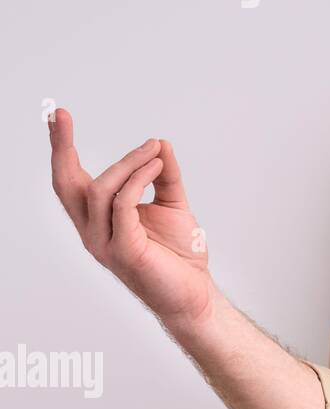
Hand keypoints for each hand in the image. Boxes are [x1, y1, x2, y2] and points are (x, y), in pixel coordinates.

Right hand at [48, 107, 214, 325]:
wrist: (194, 293)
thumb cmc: (179, 255)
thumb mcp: (171, 204)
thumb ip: (164, 175)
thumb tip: (160, 143)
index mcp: (98, 219)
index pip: (70, 180)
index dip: (60, 148)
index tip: (57, 115)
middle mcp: (93, 230)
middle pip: (65, 184)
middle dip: (60, 147)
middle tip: (62, 115)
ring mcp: (105, 242)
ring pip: (100, 190)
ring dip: (128, 162)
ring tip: (153, 150)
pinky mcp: (124, 250)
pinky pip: (122, 206)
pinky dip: (138, 180)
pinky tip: (157, 166)